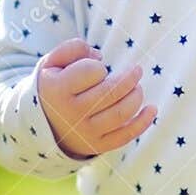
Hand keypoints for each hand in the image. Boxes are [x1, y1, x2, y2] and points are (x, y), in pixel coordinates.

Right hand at [37, 38, 155, 158]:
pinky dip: (143, 122)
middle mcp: (71, 113)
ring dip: (136, 96)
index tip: (96, 69)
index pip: (91, 72)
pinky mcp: (97, 146)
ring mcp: (85, 132)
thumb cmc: (54, 86)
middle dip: (130, 78)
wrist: (44, 125)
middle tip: (137, 70)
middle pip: (111, 92)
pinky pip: (125, 136)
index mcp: (58, 89)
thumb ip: (72, 48)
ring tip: (138, 88)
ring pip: (121, 113)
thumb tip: (99, 56)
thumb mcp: (51, 63)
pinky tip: (152, 109)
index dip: (99, 66)